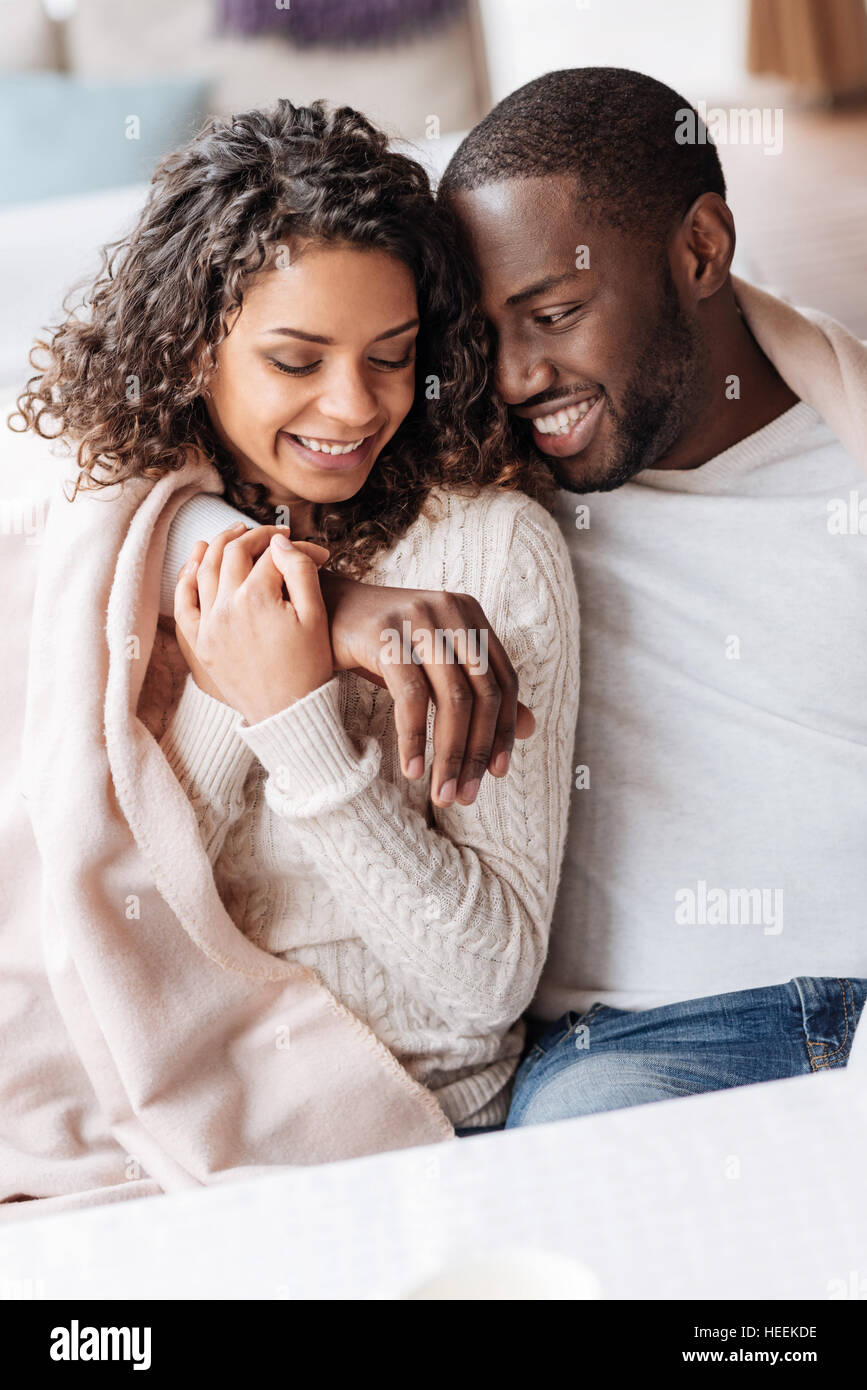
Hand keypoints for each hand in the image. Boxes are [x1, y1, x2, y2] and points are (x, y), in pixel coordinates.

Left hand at [174, 523, 332, 723]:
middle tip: (267, 534)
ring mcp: (209, 625)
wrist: (289, 713)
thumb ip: (300, 570)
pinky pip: (184, 603)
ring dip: (217, 546)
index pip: (269, 554)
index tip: (300, 544)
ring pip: (204, 570)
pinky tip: (196, 563)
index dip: (288, 544)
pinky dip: (186, 578)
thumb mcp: (316, 615)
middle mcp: (226, 607)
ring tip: (233, 534)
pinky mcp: (200, 643)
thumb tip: (281, 542)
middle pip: (233, 554)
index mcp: (257, 597)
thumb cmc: (309, 666)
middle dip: (252, 536)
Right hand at [319, 572, 534, 808]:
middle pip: (482, 693)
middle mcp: (450, 609)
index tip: (498, 773)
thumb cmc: (380, 645)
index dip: (505, 730)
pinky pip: (410, 696)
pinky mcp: (382, 632)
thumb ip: (479, 692)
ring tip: (442, 793)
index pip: (504, 680)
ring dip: (450, 754)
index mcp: (470, 614)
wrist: (317, 612)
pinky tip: (413, 769)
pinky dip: (414, 739)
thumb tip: (532, 728)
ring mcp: (417, 617)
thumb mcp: (434, 666)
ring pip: (451, 698)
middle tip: (466, 796)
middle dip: (477, 751)